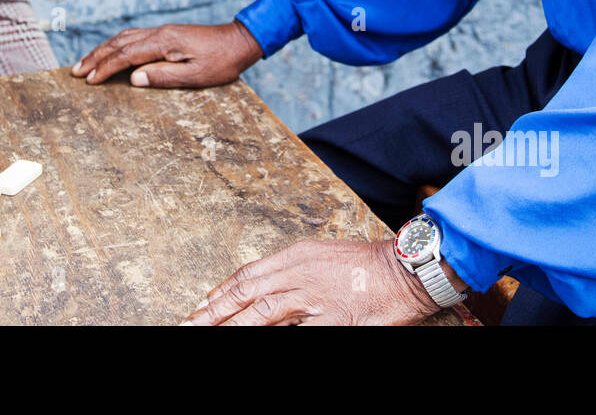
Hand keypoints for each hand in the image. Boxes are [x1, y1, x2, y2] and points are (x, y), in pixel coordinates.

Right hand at [71, 21, 262, 88]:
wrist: (239, 41)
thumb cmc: (221, 62)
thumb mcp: (195, 76)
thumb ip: (163, 77)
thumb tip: (133, 78)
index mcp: (164, 43)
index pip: (125, 55)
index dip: (104, 68)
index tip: (87, 80)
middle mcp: (159, 33)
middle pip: (119, 43)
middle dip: (95, 58)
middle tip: (75, 71)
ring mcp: (162, 32)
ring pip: (124, 38)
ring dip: (102, 50)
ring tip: (85, 63)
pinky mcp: (166, 34)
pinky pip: (133, 37)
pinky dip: (116, 45)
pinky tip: (111, 52)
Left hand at [182, 239, 447, 325]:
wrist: (405, 269)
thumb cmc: (367, 265)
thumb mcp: (321, 259)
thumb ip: (292, 275)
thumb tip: (266, 295)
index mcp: (295, 256)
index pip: (247, 275)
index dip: (221, 292)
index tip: (202, 306)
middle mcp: (297, 274)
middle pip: (245, 294)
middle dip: (214, 312)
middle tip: (190, 323)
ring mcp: (312, 298)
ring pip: (260, 314)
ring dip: (231, 326)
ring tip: (207, 332)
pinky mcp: (331, 320)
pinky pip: (295, 334)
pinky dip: (272, 338)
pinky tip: (250, 340)